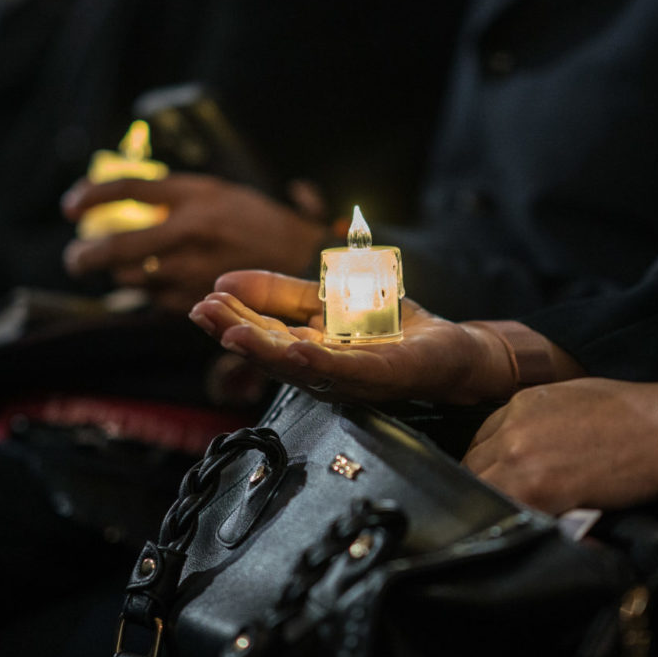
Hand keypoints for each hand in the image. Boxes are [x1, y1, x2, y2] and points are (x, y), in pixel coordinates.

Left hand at [61, 175, 328, 311]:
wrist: (298, 258)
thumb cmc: (251, 220)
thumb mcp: (213, 191)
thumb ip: (170, 195)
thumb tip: (118, 202)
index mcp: (194, 198)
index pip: (127, 190)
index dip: (91, 197)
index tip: (70, 206)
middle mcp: (190, 234)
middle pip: (115, 247)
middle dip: (85, 256)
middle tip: (75, 259)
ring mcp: (193, 271)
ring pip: (132, 279)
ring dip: (120, 275)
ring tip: (125, 269)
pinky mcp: (198, 300)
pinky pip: (155, 299)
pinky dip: (150, 292)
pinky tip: (162, 283)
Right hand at [187, 270, 518, 403]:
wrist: (455, 350)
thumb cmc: (392, 328)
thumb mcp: (328, 297)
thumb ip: (281, 292)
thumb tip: (226, 279)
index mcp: (308, 348)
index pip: (262, 333)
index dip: (231, 319)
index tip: (202, 302)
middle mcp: (323, 368)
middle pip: (271, 353)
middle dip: (236, 333)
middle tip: (204, 314)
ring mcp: (352, 376)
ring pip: (300, 366)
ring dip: (265, 351)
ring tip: (234, 334)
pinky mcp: (384, 376)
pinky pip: (347, 370)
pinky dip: (319, 363)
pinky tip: (296, 350)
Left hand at [462, 377, 657, 514]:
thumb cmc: (634, 414)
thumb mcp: (573, 398)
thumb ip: (539, 420)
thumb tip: (531, 447)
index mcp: (520, 404)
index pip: (482, 441)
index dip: (490, 466)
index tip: (502, 482)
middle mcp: (511, 429)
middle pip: (475, 468)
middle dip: (488, 488)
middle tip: (510, 506)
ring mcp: (519, 459)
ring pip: (483, 493)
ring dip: (498, 508)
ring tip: (521, 521)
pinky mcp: (537, 490)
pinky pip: (509, 514)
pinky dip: (519, 525)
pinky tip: (533, 530)